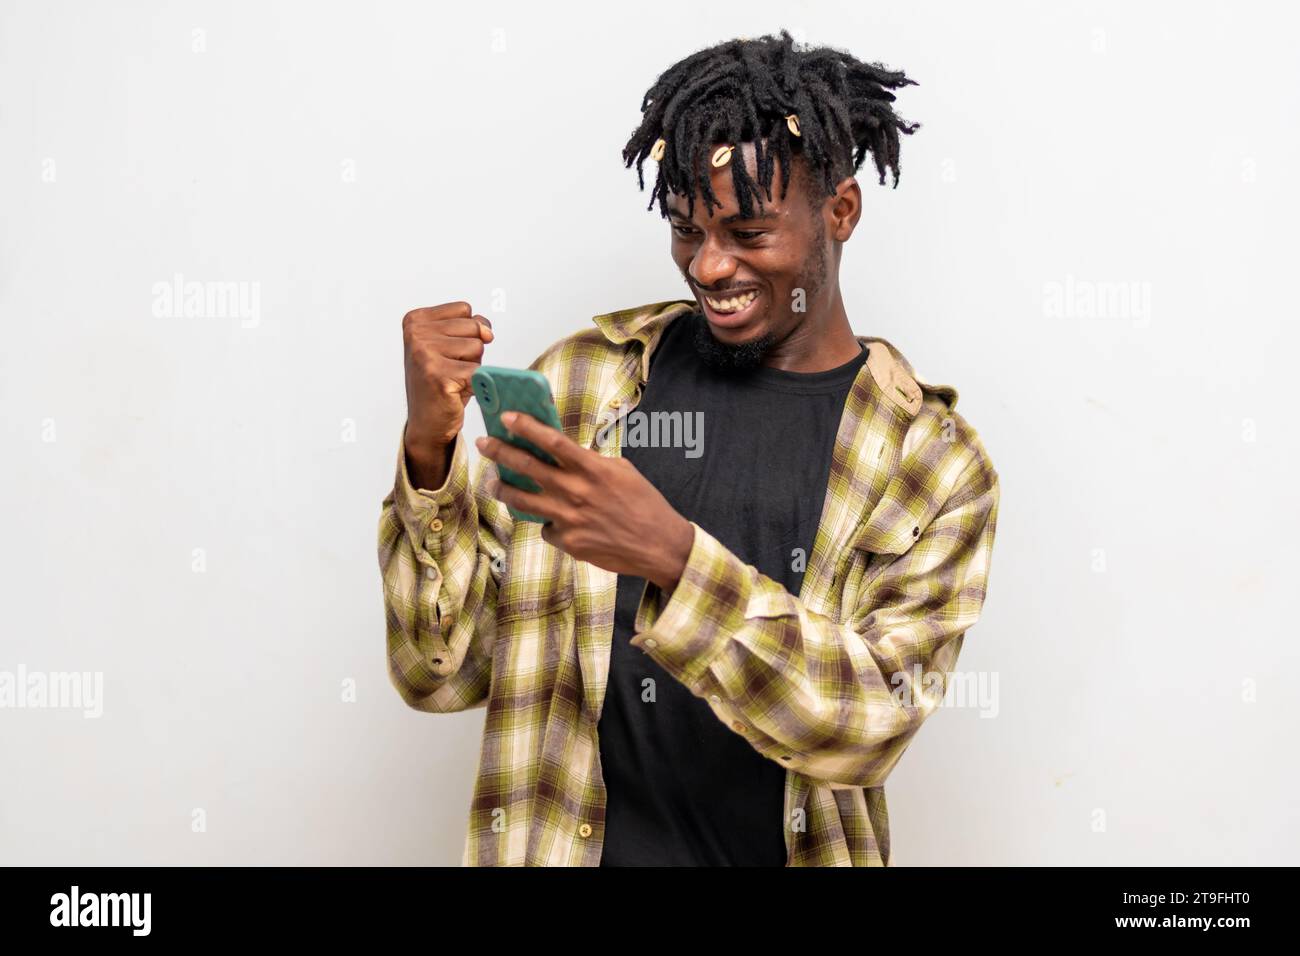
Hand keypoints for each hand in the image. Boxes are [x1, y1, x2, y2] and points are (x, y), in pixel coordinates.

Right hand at [401, 301, 493, 485]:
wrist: (427, 422)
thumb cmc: (441, 381)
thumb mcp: (452, 343)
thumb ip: (472, 326)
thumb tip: (487, 333)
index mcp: (415, 320)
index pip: (464, 309)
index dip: (466, 332)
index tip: (447, 351)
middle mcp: (416, 334)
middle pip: (473, 327)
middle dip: (471, 351)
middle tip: (450, 369)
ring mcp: (425, 354)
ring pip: (478, 348)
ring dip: (472, 367)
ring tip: (453, 380)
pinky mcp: (439, 376)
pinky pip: (478, 371)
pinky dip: (475, 384)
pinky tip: (456, 392)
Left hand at [475, 411, 694, 591]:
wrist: (659, 545)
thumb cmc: (644, 504)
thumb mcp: (622, 472)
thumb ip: (591, 463)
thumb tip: (567, 457)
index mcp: (592, 469)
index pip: (552, 441)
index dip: (526, 426)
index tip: (507, 417)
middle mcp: (576, 492)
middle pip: (528, 467)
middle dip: (501, 452)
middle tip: (485, 444)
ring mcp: (569, 519)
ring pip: (523, 500)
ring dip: (504, 488)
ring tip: (495, 483)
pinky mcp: (568, 542)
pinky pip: (546, 527)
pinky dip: (549, 522)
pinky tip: (558, 522)